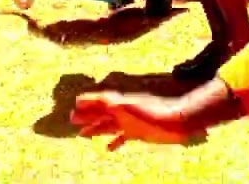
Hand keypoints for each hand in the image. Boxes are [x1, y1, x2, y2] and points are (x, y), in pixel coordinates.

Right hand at [71, 92, 196, 149]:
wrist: (177, 121)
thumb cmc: (155, 113)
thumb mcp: (129, 107)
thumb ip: (110, 103)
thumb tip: (92, 99)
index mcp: (118, 104)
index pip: (98, 101)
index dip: (87, 102)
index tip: (74, 103)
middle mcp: (122, 112)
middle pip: (100, 114)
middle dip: (86, 116)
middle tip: (71, 119)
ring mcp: (130, 122)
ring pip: (108, 125)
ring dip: (95, 129)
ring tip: (82, 134)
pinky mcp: (138, 133)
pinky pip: (122, 137)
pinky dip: (114, 142)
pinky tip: (108, 149)